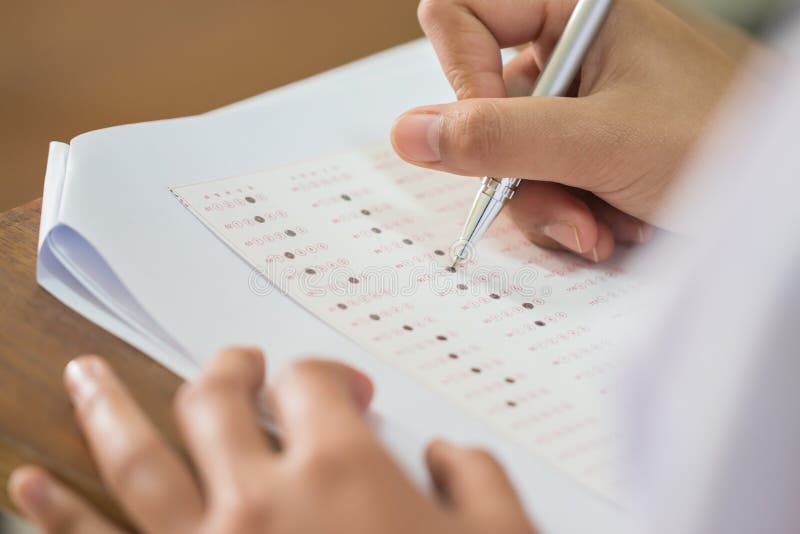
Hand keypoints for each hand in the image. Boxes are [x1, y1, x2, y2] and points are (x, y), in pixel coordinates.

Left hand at [8, 348, 536, 533]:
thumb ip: (477, 478)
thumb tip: (449, 454)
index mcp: (341, 471)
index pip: (310, 383)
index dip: (329, 375)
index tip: (343, 390)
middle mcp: (263, 500)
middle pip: (218, 400)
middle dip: (226, 370)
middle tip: (233, 362)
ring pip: (139, 460)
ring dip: (109, 410)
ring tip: (85, 376)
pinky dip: (60, 515)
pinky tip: (32, 486)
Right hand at [391, 0, 741, 260]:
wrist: (782, 198)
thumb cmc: (720, 140)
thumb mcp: (599, 140)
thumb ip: (497, 137)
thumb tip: (410, 133)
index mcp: (573, 14)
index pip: (464, 17)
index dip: (461, 77)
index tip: (487, 130)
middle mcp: (570, 56)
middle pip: (481, 106)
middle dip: (516, 169)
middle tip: (560, 198)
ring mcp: (578, 108)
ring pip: (508, 160)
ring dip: (548, 206)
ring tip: (602, 224)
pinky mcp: (587, 154)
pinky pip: (541, 187)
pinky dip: (569, 218)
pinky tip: (612, 228)